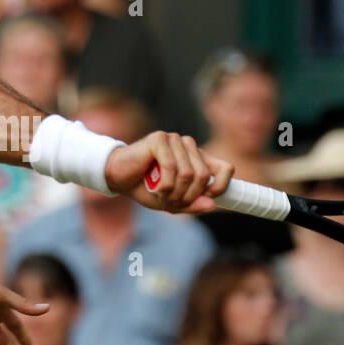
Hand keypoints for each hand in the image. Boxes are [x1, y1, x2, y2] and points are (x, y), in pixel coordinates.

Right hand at [104, 131, 233, 213]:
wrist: (117, 177)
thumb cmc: (145, 188)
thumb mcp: (172, 203)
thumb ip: (192, 205)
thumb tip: (212, 205)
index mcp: (197, 159)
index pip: (226, 168)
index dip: (221, 185)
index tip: (209, 197)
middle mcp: (189, 146)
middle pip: (202, 176)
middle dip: (187, 196)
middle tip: (170, 200)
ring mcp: (175, 140)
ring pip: (187, 173)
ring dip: (173, 192)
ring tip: (160, 193)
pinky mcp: (160, 139)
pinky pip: (172, 167)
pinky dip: (164, 184)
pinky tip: (156, 187)